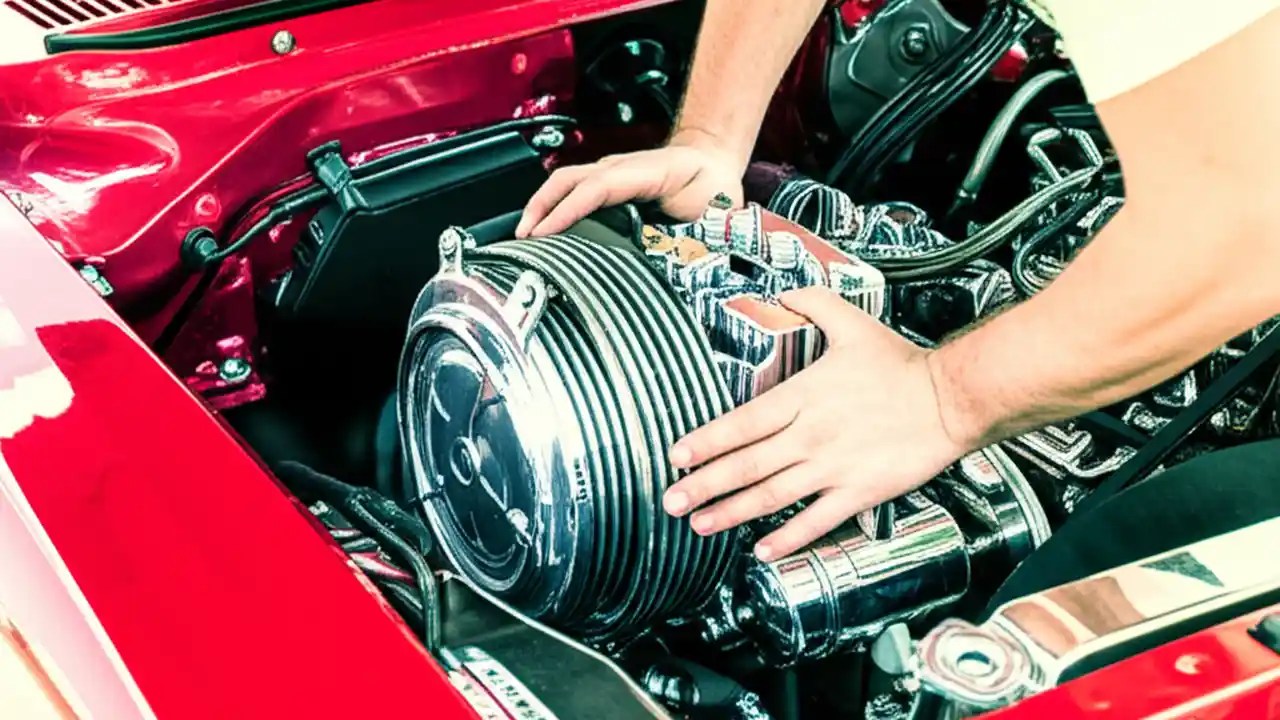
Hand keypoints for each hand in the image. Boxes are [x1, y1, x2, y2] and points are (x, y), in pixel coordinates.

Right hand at [516, 131, 745, 237]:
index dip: (567, 211)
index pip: (595, 189)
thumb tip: (669, 265)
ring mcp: (610, 172)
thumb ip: (689, 235)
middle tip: (524, 240)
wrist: (712, 161)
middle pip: (567, 180)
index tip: (545, 234)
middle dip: (540, 207)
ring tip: (526, 240)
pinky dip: (554, 207)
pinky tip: (546, 231)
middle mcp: (620, 168)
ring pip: (565, 183)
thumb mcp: (708, 212)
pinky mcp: (607, 183)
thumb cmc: (710, 187)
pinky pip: (573, 191)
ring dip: (542, 207)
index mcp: (643, 173)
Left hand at [662, 287, 979, 560]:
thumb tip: (781, 293)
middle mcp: (810, 435)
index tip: (676, 456)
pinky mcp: (859, 492)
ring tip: (700, 525)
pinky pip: (816, 521)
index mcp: (803, 396)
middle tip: (671, 500)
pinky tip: (763, 550)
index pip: (741, 423)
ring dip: (731, 512)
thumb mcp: (850, 322)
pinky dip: (788, 538)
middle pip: (746, 464)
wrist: (950, 398)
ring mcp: (833, 467)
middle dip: (704, 484)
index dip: (705, 442)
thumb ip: (810, 304)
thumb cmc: (900, 364)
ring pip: (771, 496)